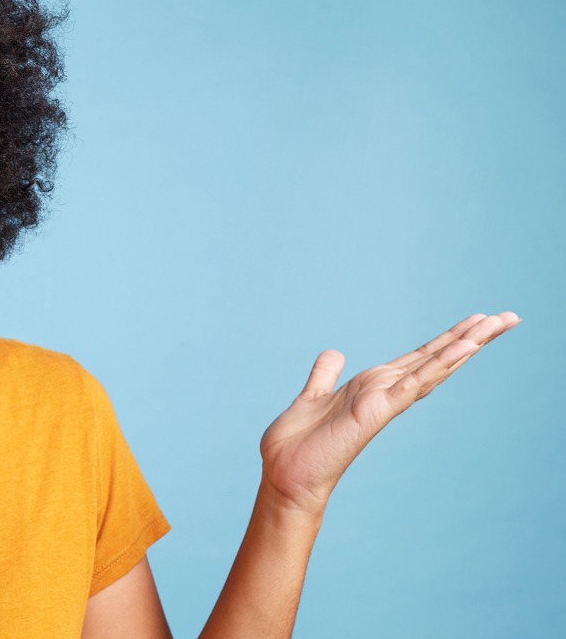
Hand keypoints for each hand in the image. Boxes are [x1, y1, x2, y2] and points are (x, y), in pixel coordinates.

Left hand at [258, 311, 518, 515]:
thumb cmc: (300, 444)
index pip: (420, 357)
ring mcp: (384, 402)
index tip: (478, 319)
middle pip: (436, 357)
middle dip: (472, 336)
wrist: (286, 476)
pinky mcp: (376, 411)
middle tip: (508, 317)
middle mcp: (384, 392)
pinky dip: (440, 365)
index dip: (448, 338)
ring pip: (433, 366)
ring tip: (498, 323)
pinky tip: (464, 349)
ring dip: (466, 344)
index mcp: (373, 386)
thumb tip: (335, 353)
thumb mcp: (313, 396)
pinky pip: (414, 384)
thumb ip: (326, 375)